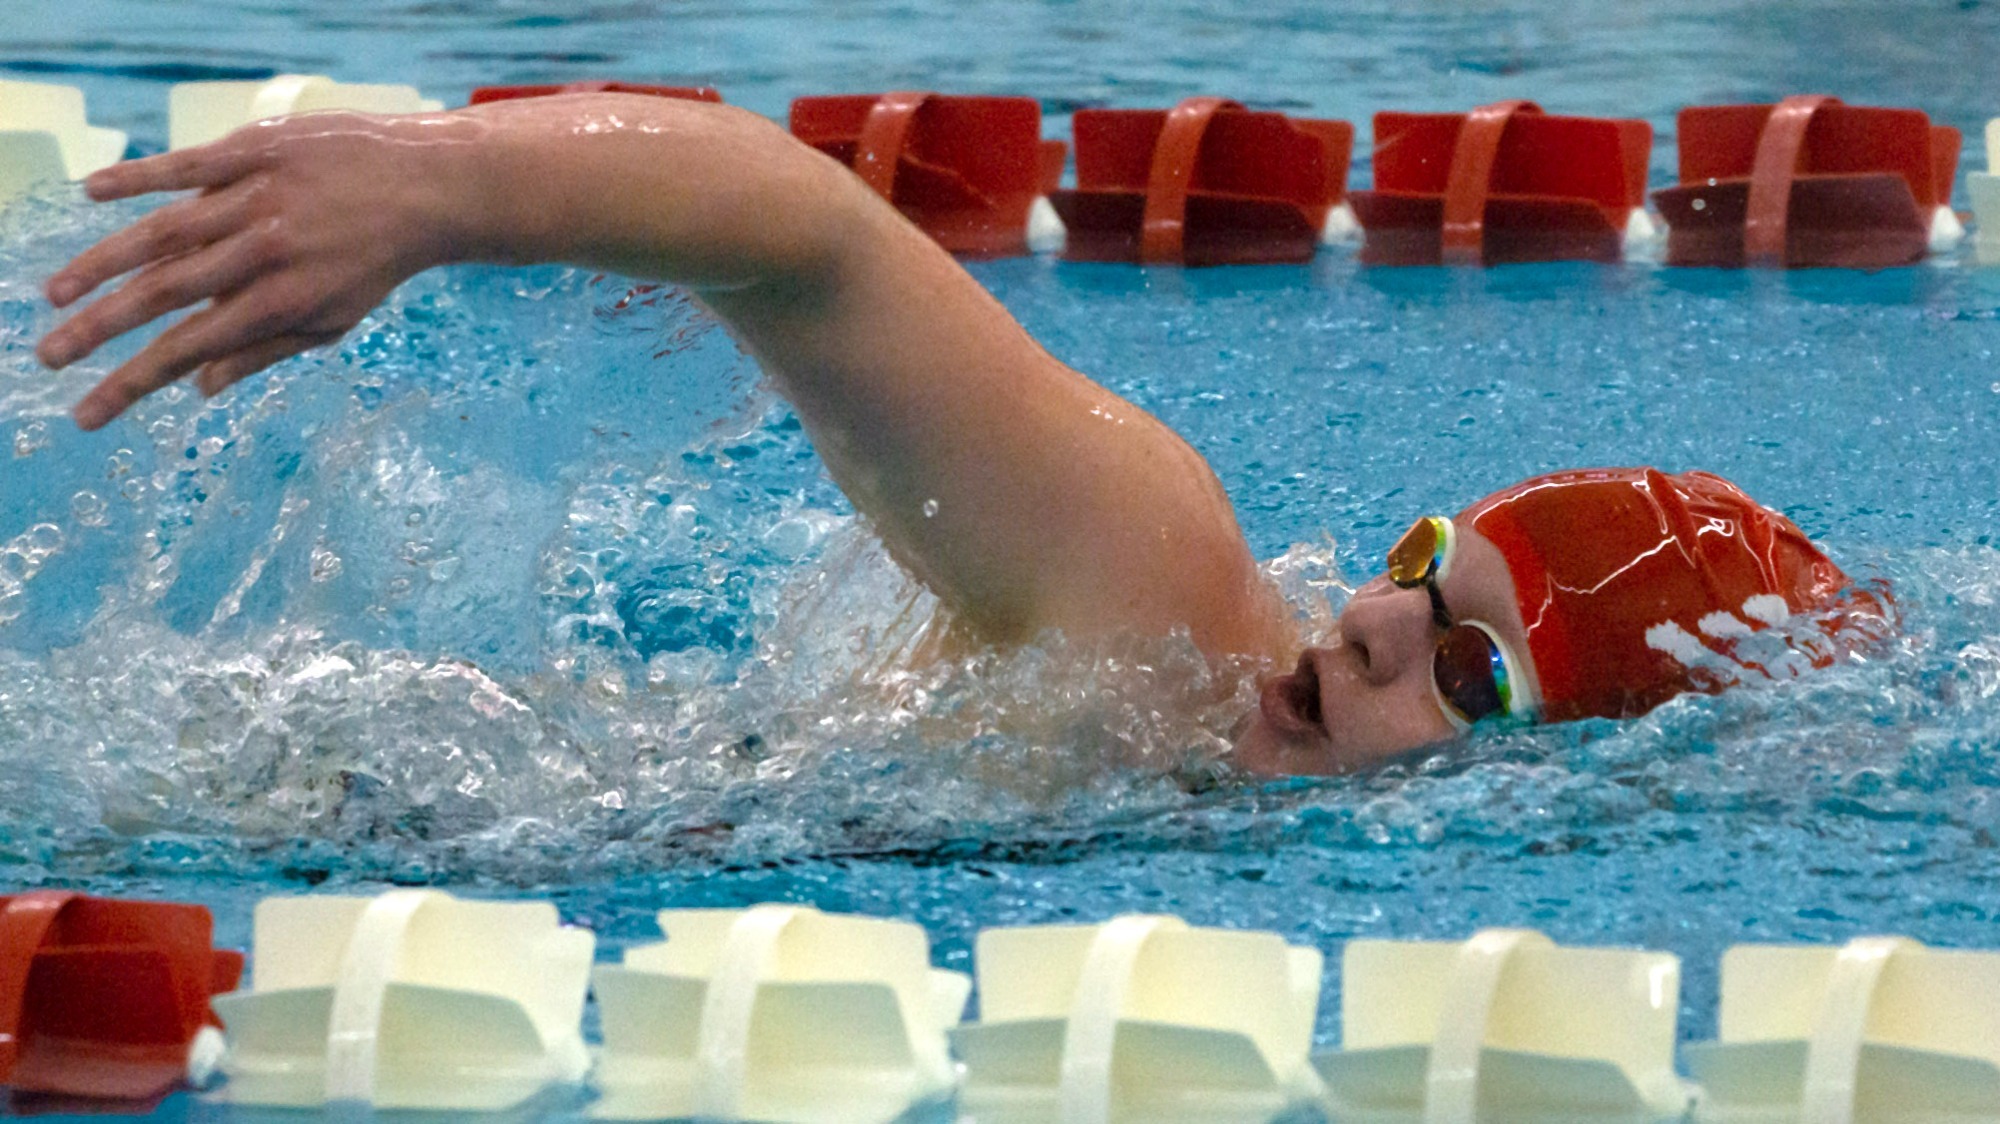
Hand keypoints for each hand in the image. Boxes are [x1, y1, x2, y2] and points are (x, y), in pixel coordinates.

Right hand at [38, 110, 485, 429]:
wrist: (425, 188)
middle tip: (48, 358)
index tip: (87, 413)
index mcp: (280, 303)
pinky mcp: (255, 151)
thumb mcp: (332, 321)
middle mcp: (262, 254)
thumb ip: (262, 352)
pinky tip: (92, 194)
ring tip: (56, 294)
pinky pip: (184, 165)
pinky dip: (137, 178)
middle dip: (98, 332)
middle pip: (162, 296)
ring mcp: (256, 199)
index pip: (189, 351)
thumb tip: (199, 390)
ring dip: (101, 264)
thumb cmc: (372, 262)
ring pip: (161, 233)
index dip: (132, 385)